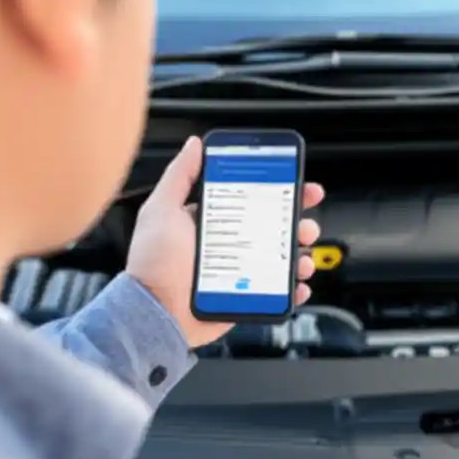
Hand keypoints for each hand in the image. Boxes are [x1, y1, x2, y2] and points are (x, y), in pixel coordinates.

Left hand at [126, 136, 324, 347]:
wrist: (155, 312)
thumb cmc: (153, 264)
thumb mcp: (161, 210)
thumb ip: (179, 176)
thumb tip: (195, 145)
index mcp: (212, 221)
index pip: (253, 199)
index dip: (279, 191)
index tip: (298, 185)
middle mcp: (228, 245)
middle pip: (274, 228)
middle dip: (297, 223)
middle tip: (305, 224)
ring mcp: (239, 272)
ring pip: (281, 259)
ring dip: (299, 255)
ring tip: (302, 258)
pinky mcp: (245, 297)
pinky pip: (277, 292)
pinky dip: (293, 288)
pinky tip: (297, 284)